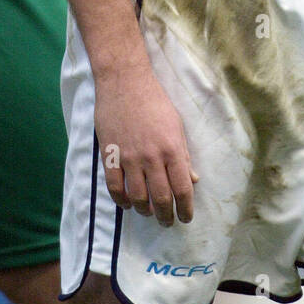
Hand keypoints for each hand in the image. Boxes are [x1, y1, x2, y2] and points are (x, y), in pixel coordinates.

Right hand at [96, 65, 197, 226]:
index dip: (186, 209)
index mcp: (173, 149)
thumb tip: (193, 180)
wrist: (125, 82)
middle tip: (167, 222)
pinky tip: (128, 204)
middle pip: (161, 199)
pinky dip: (122, 201)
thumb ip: (183, 155)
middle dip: (166, 216)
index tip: (185, 217)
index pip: (183, 189)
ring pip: (138, 197)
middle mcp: (152, 157)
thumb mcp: (176, 125)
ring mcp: (129, 158)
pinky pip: (115, 188)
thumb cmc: (155, 101)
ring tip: (149, 213)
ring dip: (145, 211)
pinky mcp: (110, 155)